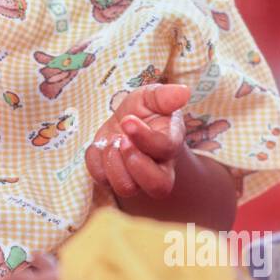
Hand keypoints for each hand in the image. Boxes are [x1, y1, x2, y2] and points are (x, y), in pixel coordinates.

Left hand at [85, 83, 189, 202]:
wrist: (123, 124)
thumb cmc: (143, 112)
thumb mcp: (150, 98)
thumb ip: (164, 96)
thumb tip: (184, 91)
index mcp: (170, 143)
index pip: (165, 149)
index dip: (145, 137)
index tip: (127, 121)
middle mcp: (158, 168)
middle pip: (158, 186)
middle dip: (135, 163)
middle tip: (122, 141)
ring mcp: (135, 179)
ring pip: (127, 188)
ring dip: (113, 162)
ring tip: (111, 142)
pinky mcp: (112, 181)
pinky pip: (101, 179)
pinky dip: (95, 160)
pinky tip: (100, 145)